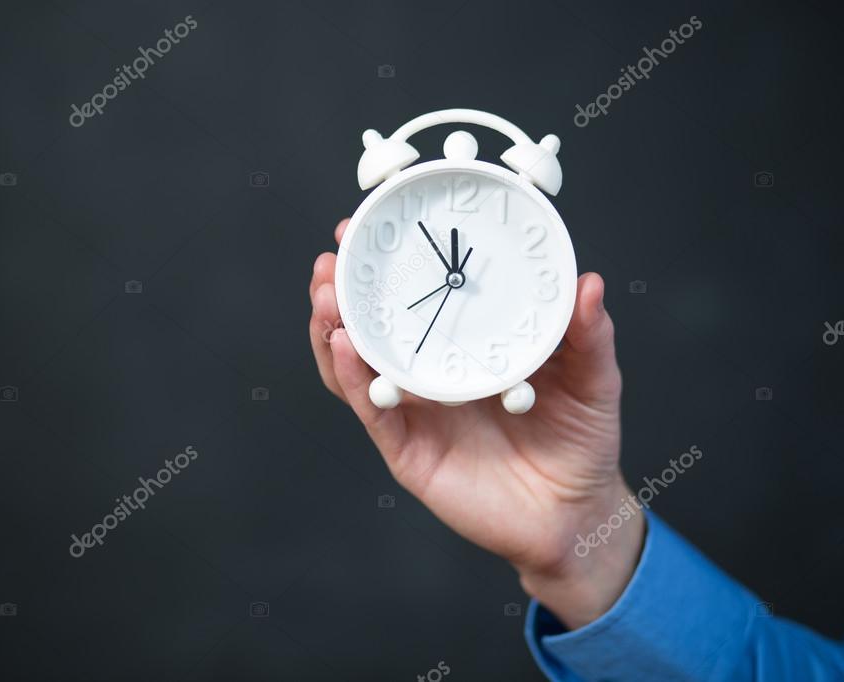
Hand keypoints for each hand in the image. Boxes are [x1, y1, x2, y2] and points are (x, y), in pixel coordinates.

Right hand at [309, 219, 642, 628]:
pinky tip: (345, 346)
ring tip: (327, 293)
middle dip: (342, 291)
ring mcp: (414, 412)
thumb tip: (588, 282)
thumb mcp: (591, 379)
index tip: (372, 226)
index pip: (417, 300)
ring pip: (357, 367)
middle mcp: (430, 375)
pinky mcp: (407, 451)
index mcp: (464, 348)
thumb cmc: (580, 440)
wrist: (575, 513)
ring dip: (334, 328)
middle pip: (370, 328)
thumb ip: (587, 335)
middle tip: (333, 258)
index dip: (390, 266)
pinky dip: (355, 379)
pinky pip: (373, 411)